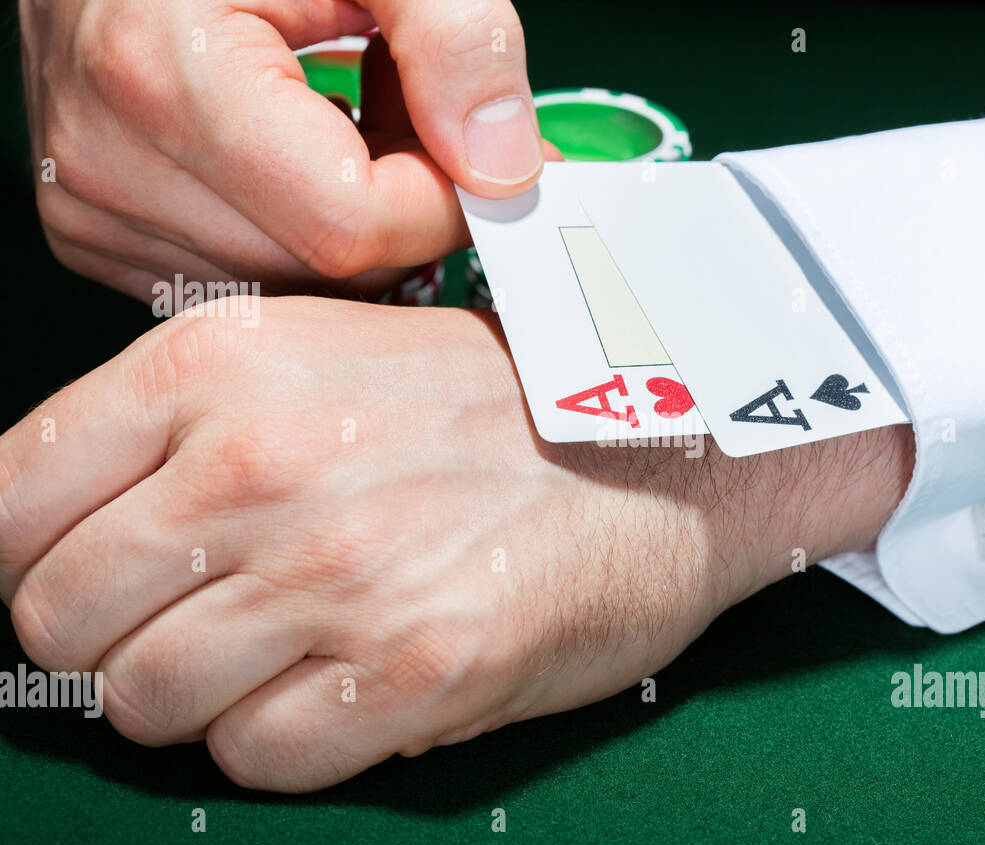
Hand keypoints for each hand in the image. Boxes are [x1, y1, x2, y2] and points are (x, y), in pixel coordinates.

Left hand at [0, 298, 913, 791]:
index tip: (97, 579)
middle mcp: (260, 466)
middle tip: (196, 625)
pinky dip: (284, 742)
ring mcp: (335, 573)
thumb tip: (69, 529)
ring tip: (282, 659)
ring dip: (202, 698)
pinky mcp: (412, 669)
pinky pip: (257, 760)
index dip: (36, 560)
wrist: (657, 446)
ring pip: (147, 705)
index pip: (8, 504)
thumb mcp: (320, 353)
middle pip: (60, 623)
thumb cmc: (486, 408)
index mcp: (218, 368)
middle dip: (114, 641)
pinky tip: (346, 688)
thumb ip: (184, 424)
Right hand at [19, 0, 558, 300]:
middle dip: (407, 207)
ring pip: (298, 289)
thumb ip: (453, 36)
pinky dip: (301, 234)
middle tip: (421, 116)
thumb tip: (507, 166)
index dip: (445, 198)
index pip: (354, 224)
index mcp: (161, 78)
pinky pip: (250, 279)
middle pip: (331, 269)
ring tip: (350, 115)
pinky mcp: (103, 237)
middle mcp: (111, 169)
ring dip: (357, 224)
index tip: (488, 155)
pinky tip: (300, 154)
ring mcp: (99, 214)